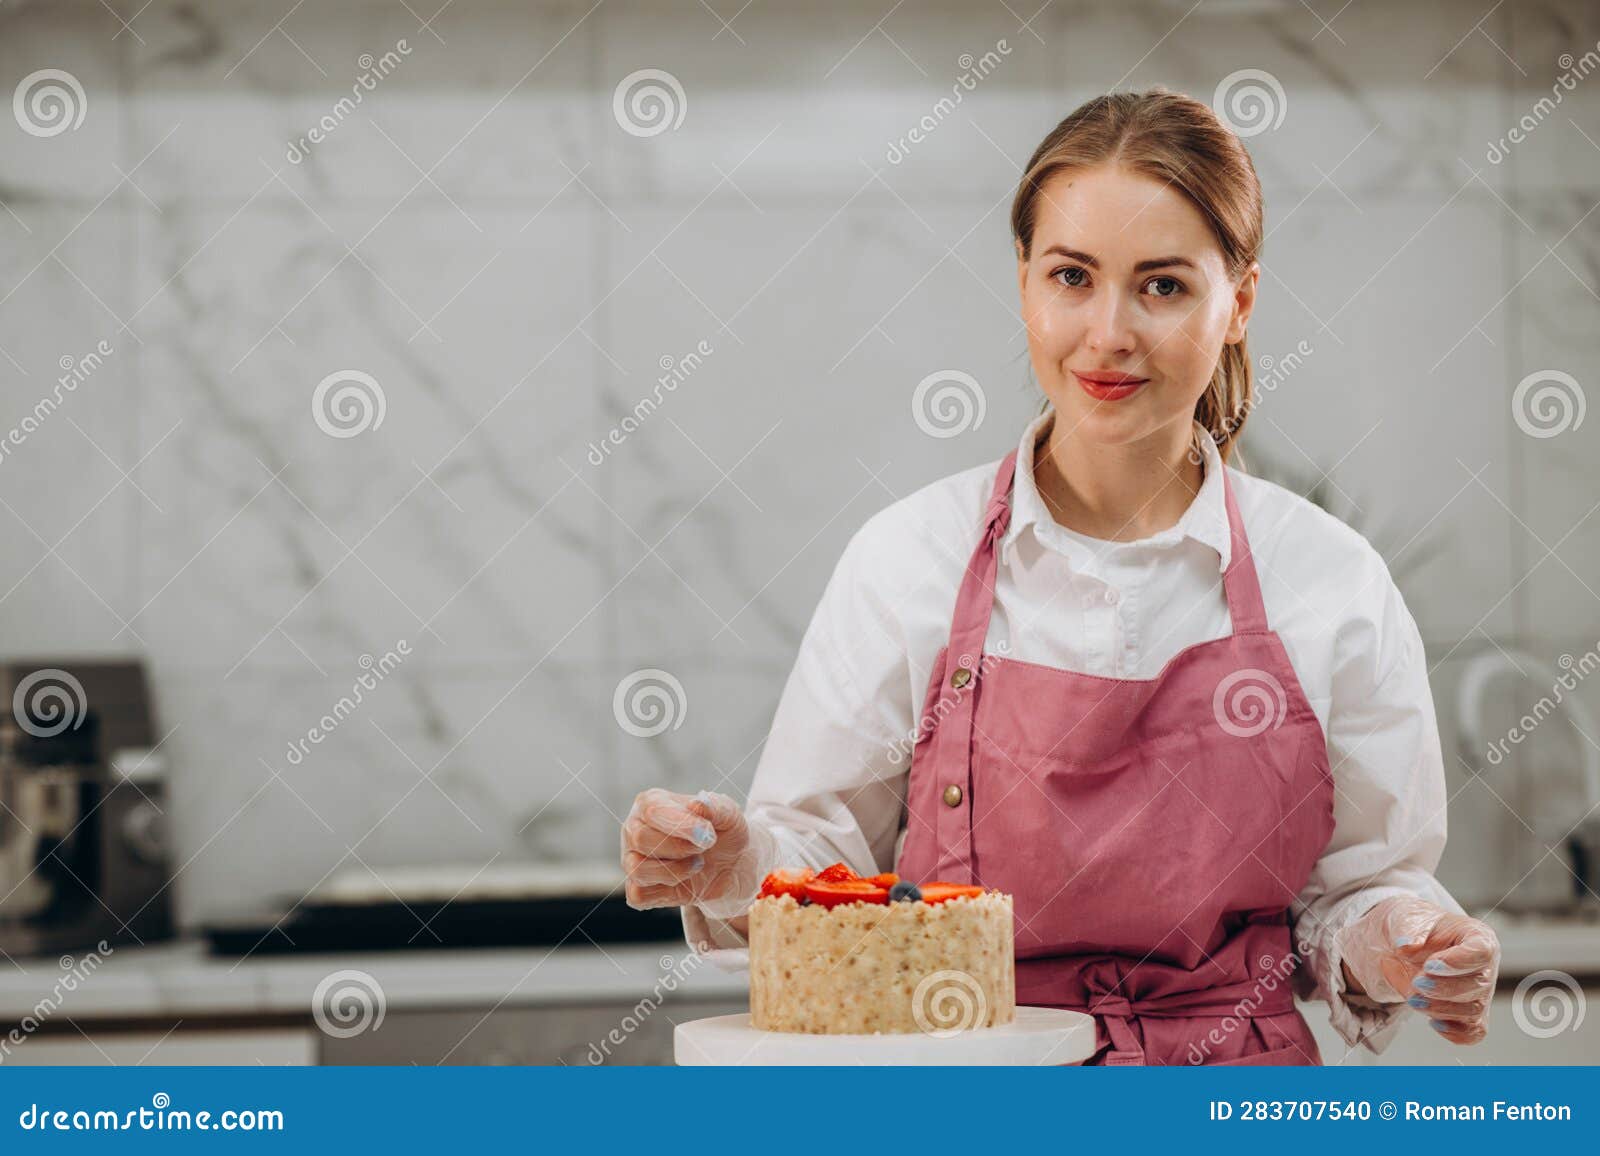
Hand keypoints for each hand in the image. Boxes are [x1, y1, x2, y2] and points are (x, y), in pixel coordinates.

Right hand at [620, 788, 760, 911]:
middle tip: (704, 847)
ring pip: (637, 869)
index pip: (653, 811)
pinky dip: (664, 893)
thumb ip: (715, 807)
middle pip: (641, 839)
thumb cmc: (723, 831)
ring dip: (674, 871)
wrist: (732, 864)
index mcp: (650, 802)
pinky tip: (684, 882)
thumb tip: (697, 804)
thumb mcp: (729, 814)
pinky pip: (638, 896)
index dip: (681, 825)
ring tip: (697, 864)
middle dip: (680, 847)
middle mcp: (634, 829)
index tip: (707, 834)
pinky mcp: (638, 890)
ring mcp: (632, 860)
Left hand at [1337, 896, 1499, 1044]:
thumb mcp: (1404, 915)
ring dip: (1441, 1009)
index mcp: (1476, 936)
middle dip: (1444, 989)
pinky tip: (1433, 1023)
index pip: (1482, 951)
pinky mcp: (1470, 1014)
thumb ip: (1406, 927)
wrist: (1402, 946)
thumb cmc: (1412, 926)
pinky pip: (1473, 1032)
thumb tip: (1405, 945)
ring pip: (1474, 1010)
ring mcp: (1480, 992)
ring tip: (1413, 1000)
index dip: (1458, 962)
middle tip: (1416, 983)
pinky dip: (1455, 1033)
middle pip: (1479, 985)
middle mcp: (1484, 966)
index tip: (1430, 965)